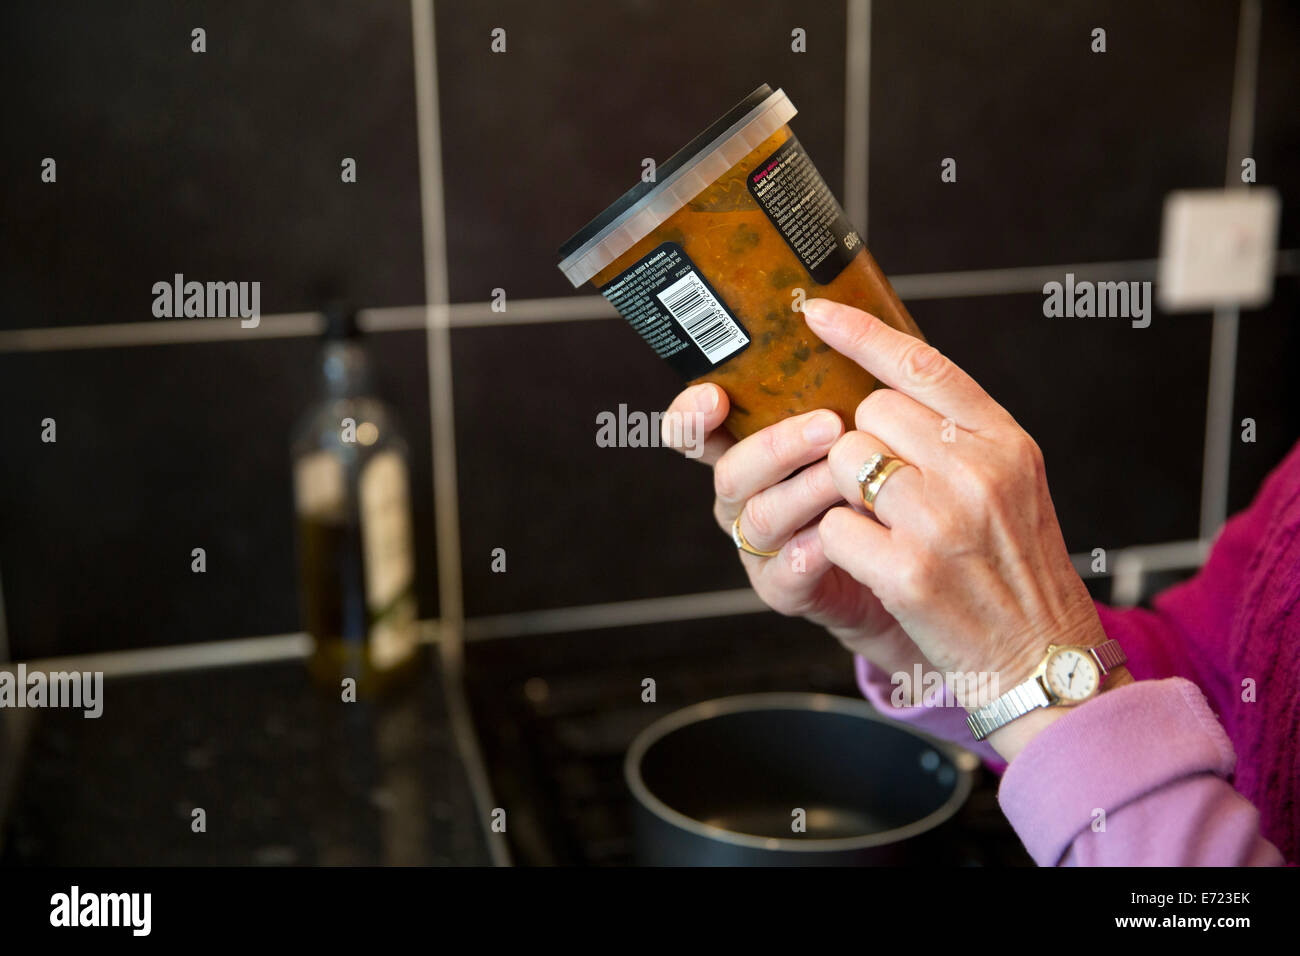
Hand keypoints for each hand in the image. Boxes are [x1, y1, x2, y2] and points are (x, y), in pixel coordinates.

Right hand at [660, 381, 930, 678]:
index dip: (692, 414)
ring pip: (759, 516)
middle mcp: (743, 495)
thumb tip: (836, 313)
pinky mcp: (781, 588)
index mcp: (748, 447)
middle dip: (776, 446)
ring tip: (848, 478)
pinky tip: (838, 537)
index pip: (696, 429)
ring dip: (803, 493)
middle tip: (830, 425)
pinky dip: (808, 553)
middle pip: (730, 471)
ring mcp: (758, 544)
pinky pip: (782, 573)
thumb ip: (841, 376)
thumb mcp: (863, 420)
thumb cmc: (883, 477)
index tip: (715, 395)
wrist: (914, 563)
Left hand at [803, 298, 1114, 757]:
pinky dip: (840, 547)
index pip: (923, 364)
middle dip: (860, 447)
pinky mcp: (908, 572)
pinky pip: (834, 528)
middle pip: (870, 414)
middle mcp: (978, 470)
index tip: (818, 314)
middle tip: (885, 492)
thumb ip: (961, 435)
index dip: (862, 333)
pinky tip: (874, 565)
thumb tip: (887, 385)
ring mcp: (943, 520)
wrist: (1043, 663)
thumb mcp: (1013, 486)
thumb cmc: (1017, 573)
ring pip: (845, 462)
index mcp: (1005, 442)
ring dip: (846, 496)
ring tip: (883, 529)